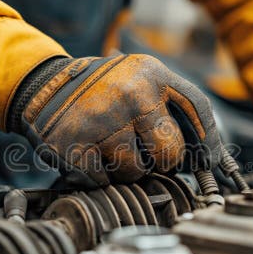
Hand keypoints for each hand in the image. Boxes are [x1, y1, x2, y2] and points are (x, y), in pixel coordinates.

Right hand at [16, 54, 222, 185]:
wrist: (42, 86)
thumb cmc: (99, 90)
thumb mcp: (137, 78)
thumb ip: (169, 105)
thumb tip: (207, 155)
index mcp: (150, 73)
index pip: (197, 108)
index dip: (208, 139)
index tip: (210, 161)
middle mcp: (129, 94)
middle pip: (170, 151)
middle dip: (162, 161)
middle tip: (146, 154)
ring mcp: (101, 120)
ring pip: (135, 170)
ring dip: (125, 169)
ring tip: (109, 147)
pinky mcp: (75, 145)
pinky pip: (104, 180)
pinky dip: (99, 175)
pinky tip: (89, 153)